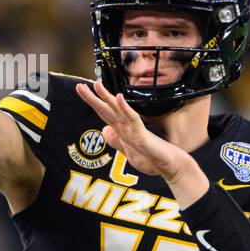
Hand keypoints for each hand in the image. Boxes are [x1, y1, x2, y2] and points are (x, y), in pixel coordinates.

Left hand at [75, 80, 195, 182]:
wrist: (169, 165)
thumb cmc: (152, 158)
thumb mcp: (128, 152)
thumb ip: (117, 141)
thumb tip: (104, 130)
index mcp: (121, 130)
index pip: (104, 113)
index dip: (92, 102)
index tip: (81, 91)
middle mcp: (126, 126)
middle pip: (107, 109)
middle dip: (93, 98)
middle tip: (79, 86)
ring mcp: (134, 129)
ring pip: (118, 110)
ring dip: (107, 97)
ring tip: (96, 84)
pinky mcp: (142, 134)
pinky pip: (133, 119)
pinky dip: (125, 108)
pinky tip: (119, 97)